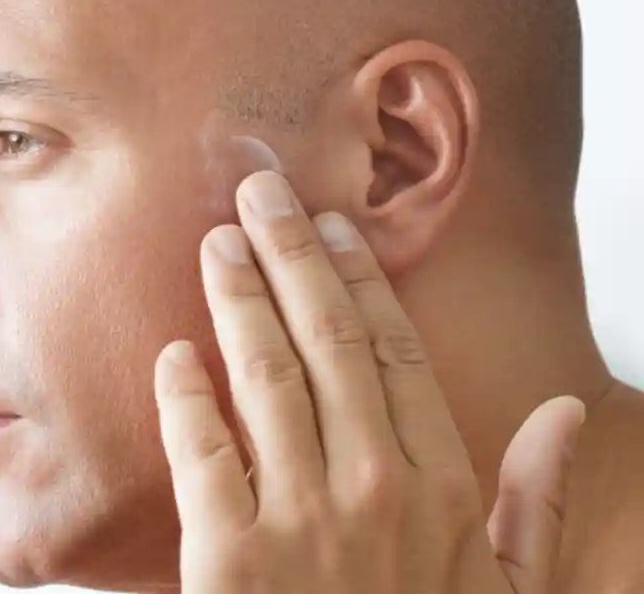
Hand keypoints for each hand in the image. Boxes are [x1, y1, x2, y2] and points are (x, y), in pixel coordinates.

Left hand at [154, 171, 585, 592]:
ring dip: (237, 300)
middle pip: (326, 341)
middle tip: (257, 190)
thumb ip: (538, 503)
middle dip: (290, 256)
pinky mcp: (226, 559)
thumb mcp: (513, 592)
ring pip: (264, 379)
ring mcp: (299, 521)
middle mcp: (373, 489)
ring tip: (215, 241)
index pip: (395, 354)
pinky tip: (174, 354)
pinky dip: (185, 397)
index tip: (333, 226)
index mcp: (441, 490)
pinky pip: (200, 454)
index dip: (360, 280)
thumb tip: (569, 411)